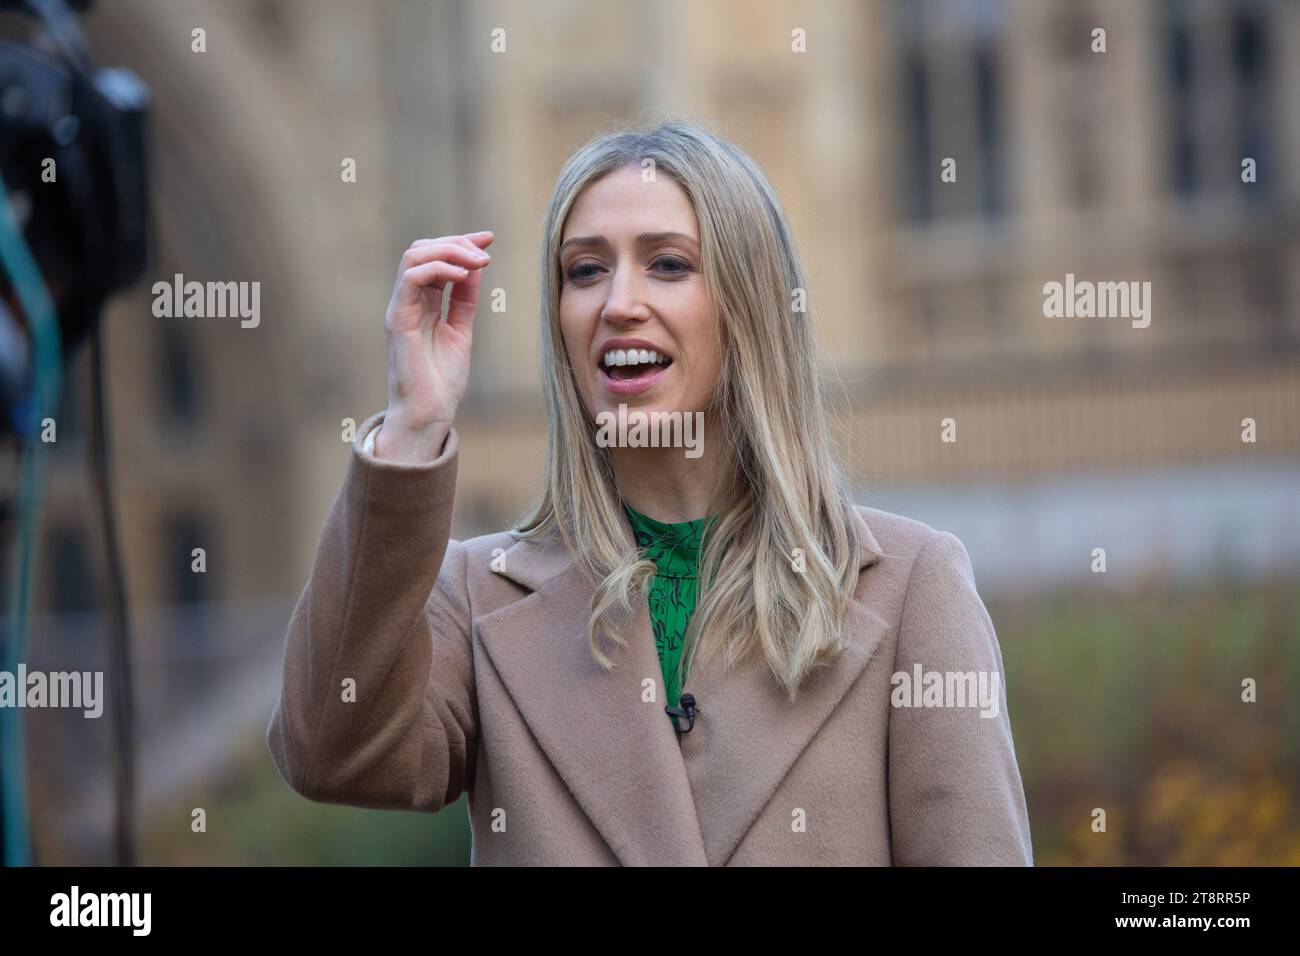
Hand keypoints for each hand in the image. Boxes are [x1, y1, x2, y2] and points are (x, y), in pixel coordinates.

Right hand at [377, 231, 492, 461]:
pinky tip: (463, 274)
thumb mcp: (461, 331)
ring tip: (477, 260)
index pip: (435, 259)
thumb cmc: (441, 381)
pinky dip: (439, 268)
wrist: (429, 414)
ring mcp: (400, 309)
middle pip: (422, 250)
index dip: (461, 243)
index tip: (489, 238)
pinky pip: (412, 278)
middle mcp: (408, 302)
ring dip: (449, 250)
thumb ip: (464, 299)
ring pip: (414, 256)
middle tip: (485, 250)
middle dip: (456, 242)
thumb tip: (476, 265)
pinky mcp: (398, 320)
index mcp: (422, 304)